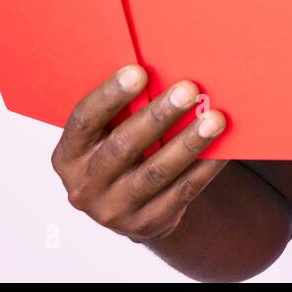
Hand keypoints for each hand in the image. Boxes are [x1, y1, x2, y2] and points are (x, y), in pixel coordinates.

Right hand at [50, 64, 228, 242]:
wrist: (129, 208)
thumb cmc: (122, 150)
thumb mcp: (107, 134)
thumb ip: (123, 110)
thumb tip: (165, 67)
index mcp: (69, 155)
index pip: (84, 120)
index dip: (110, 95)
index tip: (138, 71)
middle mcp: (84, 186)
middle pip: (123, 146)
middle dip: (158, 116)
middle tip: (189, 90)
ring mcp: (114, 210)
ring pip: (156, 173)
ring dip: (188, 143)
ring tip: (215, 119)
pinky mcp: (146, 224)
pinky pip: (181, 193)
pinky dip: (204, 169)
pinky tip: (223, 150)